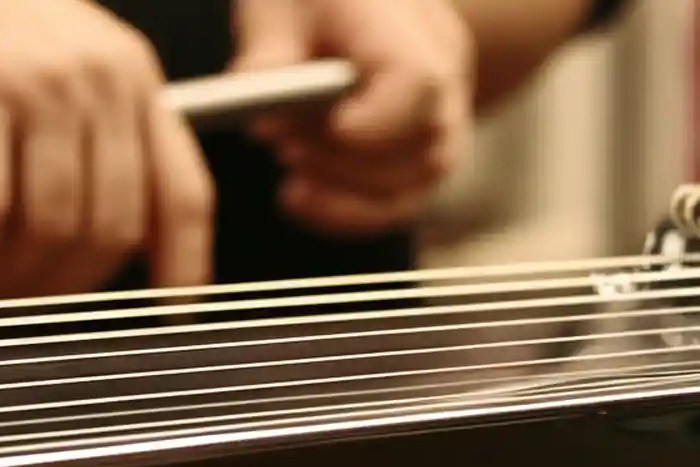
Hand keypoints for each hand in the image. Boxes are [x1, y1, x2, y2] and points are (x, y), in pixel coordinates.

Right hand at [0, 0, 213, 297]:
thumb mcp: (69, 66)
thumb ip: (108, 141)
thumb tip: (129, 244)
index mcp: (135, 81)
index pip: (184, 193)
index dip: (184, 265)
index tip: (173, 315)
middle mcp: (100, 82)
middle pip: (114, 227)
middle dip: (68, 284)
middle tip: (26, 298)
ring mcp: (41, 87)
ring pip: (52, 226)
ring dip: (12, 275)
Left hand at [231, 0, 474, 235]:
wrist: (354, 4)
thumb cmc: (317, 0)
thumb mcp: (279, 6)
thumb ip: (269, 52)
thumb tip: (253, 102)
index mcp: (411, 29)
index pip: (420, 84)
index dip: (376, 121)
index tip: (330, 127)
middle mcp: (446, 78)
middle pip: (418, 148)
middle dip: (342, 161)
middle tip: (281, 144)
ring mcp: (442, 122)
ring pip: (412, 186)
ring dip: (343, 193)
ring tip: (289, 168)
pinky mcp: (422, 156)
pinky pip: (399, 202)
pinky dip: (348, 213)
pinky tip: (300, 199)